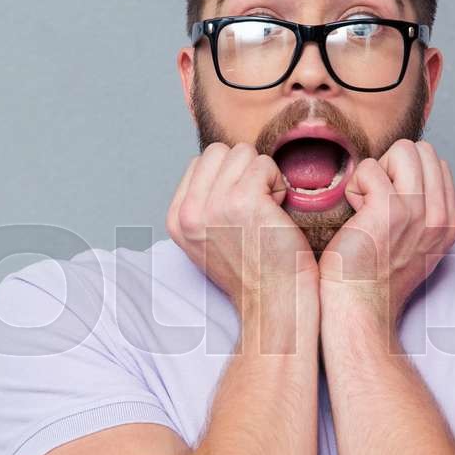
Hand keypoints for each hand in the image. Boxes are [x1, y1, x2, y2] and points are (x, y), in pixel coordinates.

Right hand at [167, 142, 319, 324]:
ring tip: (267, 208)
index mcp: (177, 220)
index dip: (227, 177)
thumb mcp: (207, 241)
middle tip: (257, 204)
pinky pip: (265, 164)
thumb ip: (202, 206)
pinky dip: (278, 182)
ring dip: (262, 175)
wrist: (275, 302)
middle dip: (243, 170)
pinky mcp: (244, 200)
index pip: (200, 164)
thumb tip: (217, 170)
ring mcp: (215, 205)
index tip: (240, 210)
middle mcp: (190, 212)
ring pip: (242, 153)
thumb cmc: (252, 271)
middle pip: (218, 151)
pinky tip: (278, 210)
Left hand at [318, 139, 454, 330]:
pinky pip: (369, 167)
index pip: (437, 164)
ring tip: (365, 204)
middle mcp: (438, 217)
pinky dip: (354, 185)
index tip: (388, 203)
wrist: (359, 310)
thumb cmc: (373, 278)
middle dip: (392, 165)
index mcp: (447, 224)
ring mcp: (417, 212)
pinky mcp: (388, 211)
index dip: (406, 174)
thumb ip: (422, 213)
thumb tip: (409, 178)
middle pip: (422, 150)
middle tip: (374, 200)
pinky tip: (353, 213)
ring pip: (402, 149)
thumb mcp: (415, 247)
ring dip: (375, 171)